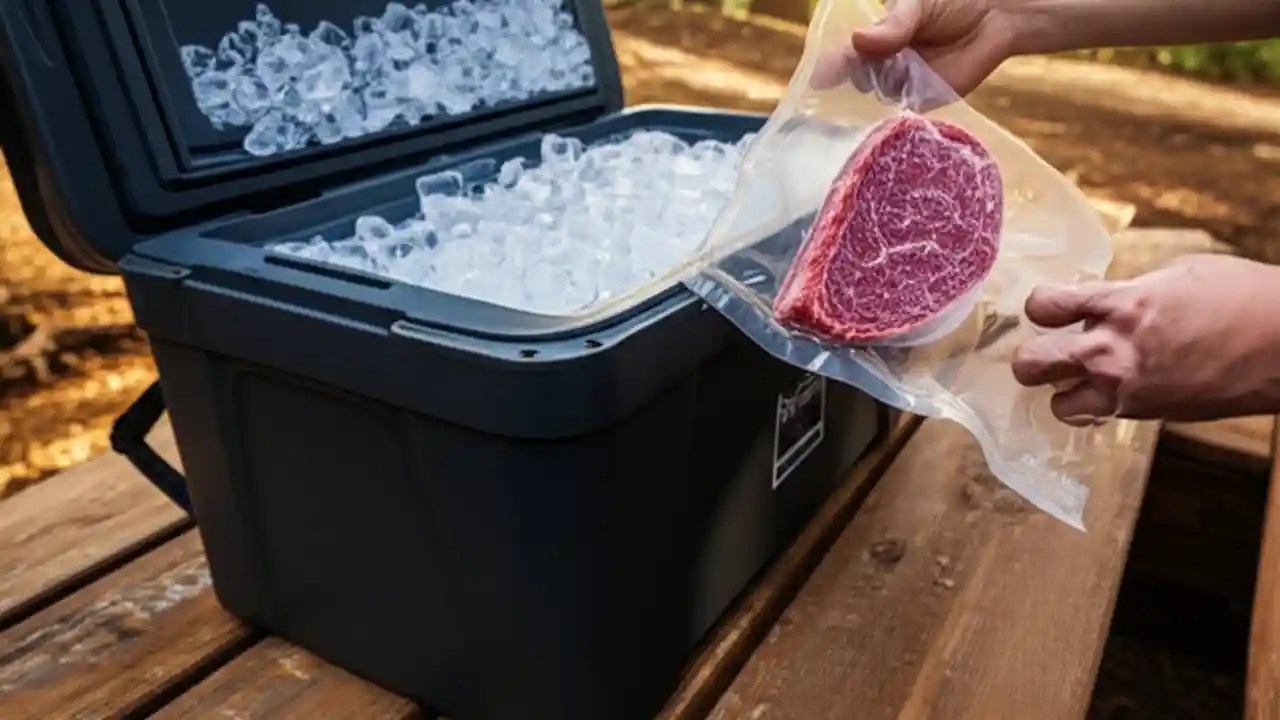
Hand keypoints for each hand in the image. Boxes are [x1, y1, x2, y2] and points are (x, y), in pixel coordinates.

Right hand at [811, 0, 1019, 95]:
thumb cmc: (952, 2)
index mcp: (873, 37)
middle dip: (855, 78)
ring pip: (876, 96)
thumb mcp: (918, 4)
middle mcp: (880, 64)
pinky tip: (896, 106)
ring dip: (879, 92)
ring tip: (892, 79)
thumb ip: (893, 25)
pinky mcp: (920, 103)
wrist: (995, 17)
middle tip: (866, 73)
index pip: (843, 54)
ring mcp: (898, 85)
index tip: (820, 79)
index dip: (831, 66)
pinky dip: (895, 113)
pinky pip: (901, 113)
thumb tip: (859, 39)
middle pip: (855, 77)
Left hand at [1011, 254, 1279, 424]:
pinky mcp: (1147, 414)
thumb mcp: (1177, 276)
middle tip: (1044, 351)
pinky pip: (1100, 415)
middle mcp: (1114, 352)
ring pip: (1059, 405)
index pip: (1044, 306)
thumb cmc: (1241, 297)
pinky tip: (1114, 388)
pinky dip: (1097, 404)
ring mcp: (1128, 390)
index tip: (1048, 306)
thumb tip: (1104, 302)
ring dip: (1063, 391)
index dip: (1039, 305)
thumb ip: (1129, 292)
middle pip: (1032, 365)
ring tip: (1078, 377)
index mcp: (1121, 305)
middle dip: (1030, 358)